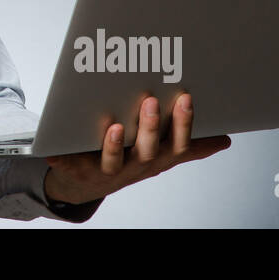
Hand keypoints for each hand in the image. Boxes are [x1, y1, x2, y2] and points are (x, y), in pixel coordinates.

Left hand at [42, 93, 230, 205]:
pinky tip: (53, 147)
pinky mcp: (78, 171)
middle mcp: (135, 166)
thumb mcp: (162, 152)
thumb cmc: (129, 159)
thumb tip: (225, 140)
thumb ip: (191, 145)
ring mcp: (107, 170)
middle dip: (150, 128)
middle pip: (147, 151)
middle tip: (150, 101)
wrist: (88, 182)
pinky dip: (62, 157)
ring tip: (114, 126)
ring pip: (114, 161)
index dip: (183, 124)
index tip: (185, 97)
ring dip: (114, 145)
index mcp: (157, 157)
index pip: (176, 143)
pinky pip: (70, 165)